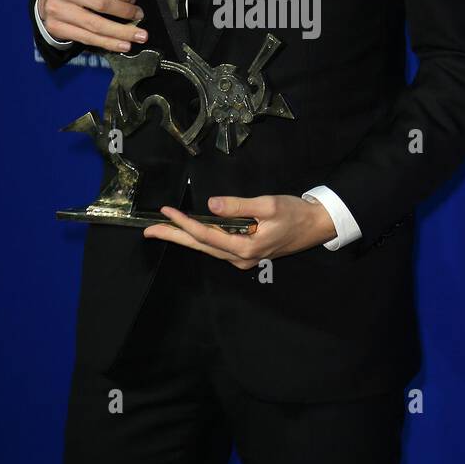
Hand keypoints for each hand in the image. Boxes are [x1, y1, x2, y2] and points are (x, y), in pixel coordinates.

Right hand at [38, 0, 147, 52]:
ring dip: (120, 33)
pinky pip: (86, 38)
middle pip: (102, 4)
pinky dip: (107, 43)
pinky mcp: (56, 26)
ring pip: (95, 25)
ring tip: (139, 38)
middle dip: (125, 13)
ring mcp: (57, 9)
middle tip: (140, 18)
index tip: (134, 1)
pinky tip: (122, 45)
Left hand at [142, 194, 336, 269]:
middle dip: (173, 236)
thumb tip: (211, 205)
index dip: (184, 223)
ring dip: (184, 237)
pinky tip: (189, 232)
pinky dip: (200, 238)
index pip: (206, 234)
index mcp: (245, 248)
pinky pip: (216, 246)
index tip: (166, 211)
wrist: (317, 226)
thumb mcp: (269, 204)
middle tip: (148, 230)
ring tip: (162, 229)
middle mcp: (240, 258)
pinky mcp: (246, 254)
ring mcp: (242, 259)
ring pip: (207, 247)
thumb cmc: (295, 213)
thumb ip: (239, 205)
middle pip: (200, 246)